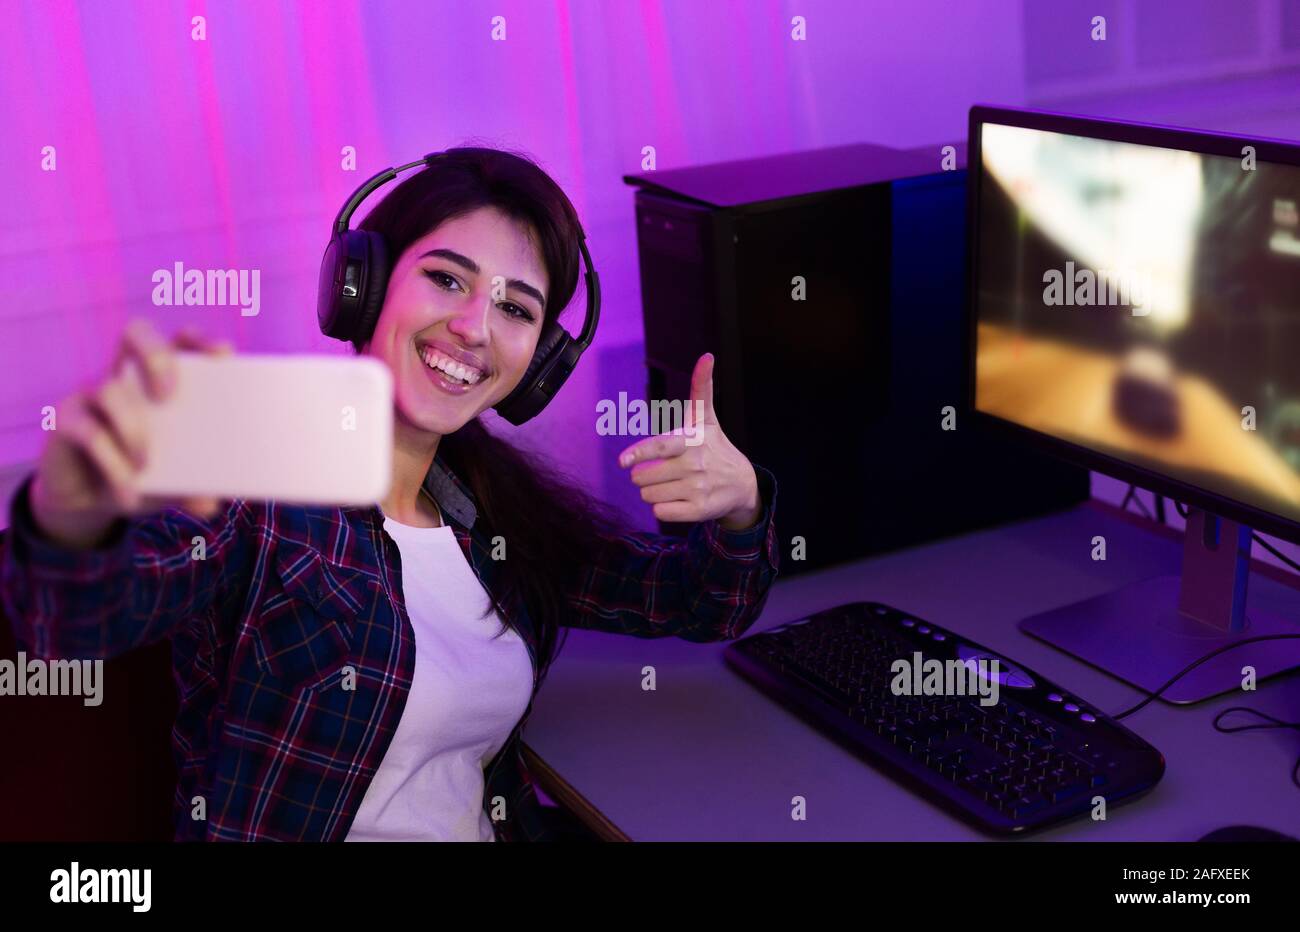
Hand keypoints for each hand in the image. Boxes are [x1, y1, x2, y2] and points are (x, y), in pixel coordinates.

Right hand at [29, 318, 233, 548]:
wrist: (90, 501)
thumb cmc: (143, 476)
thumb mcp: (173, 484)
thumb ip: (193, 487)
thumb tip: (211, 502)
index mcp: (159, 380)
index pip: (178, 340)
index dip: (198, 339)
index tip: (222, 354)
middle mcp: (124, 375)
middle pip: (136, 333)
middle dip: (157, 356)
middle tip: (169, 396)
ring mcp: (90, 393)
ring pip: (110, 389)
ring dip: (133, 430)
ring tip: (146, 467)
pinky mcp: (65, 420)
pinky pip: (88, 432)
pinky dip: (113, 463)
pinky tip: (128, 492)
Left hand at [618, 353, 760, 529]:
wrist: (744, 483)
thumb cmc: (716, 447)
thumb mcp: (707, 419)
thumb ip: (701, 388)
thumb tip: (707, 356)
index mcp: (691, 441)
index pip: (659, 447)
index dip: (638, 454)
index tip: (622, 461)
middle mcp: (694, 465)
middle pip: (644, 477)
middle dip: (644, 475)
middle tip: (659, 471)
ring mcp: (697, 489)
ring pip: (650, 496)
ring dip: (653, 492)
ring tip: (670, 484)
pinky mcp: (699, 511)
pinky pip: (662, 512)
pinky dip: (663, 508)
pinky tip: (678, 499)